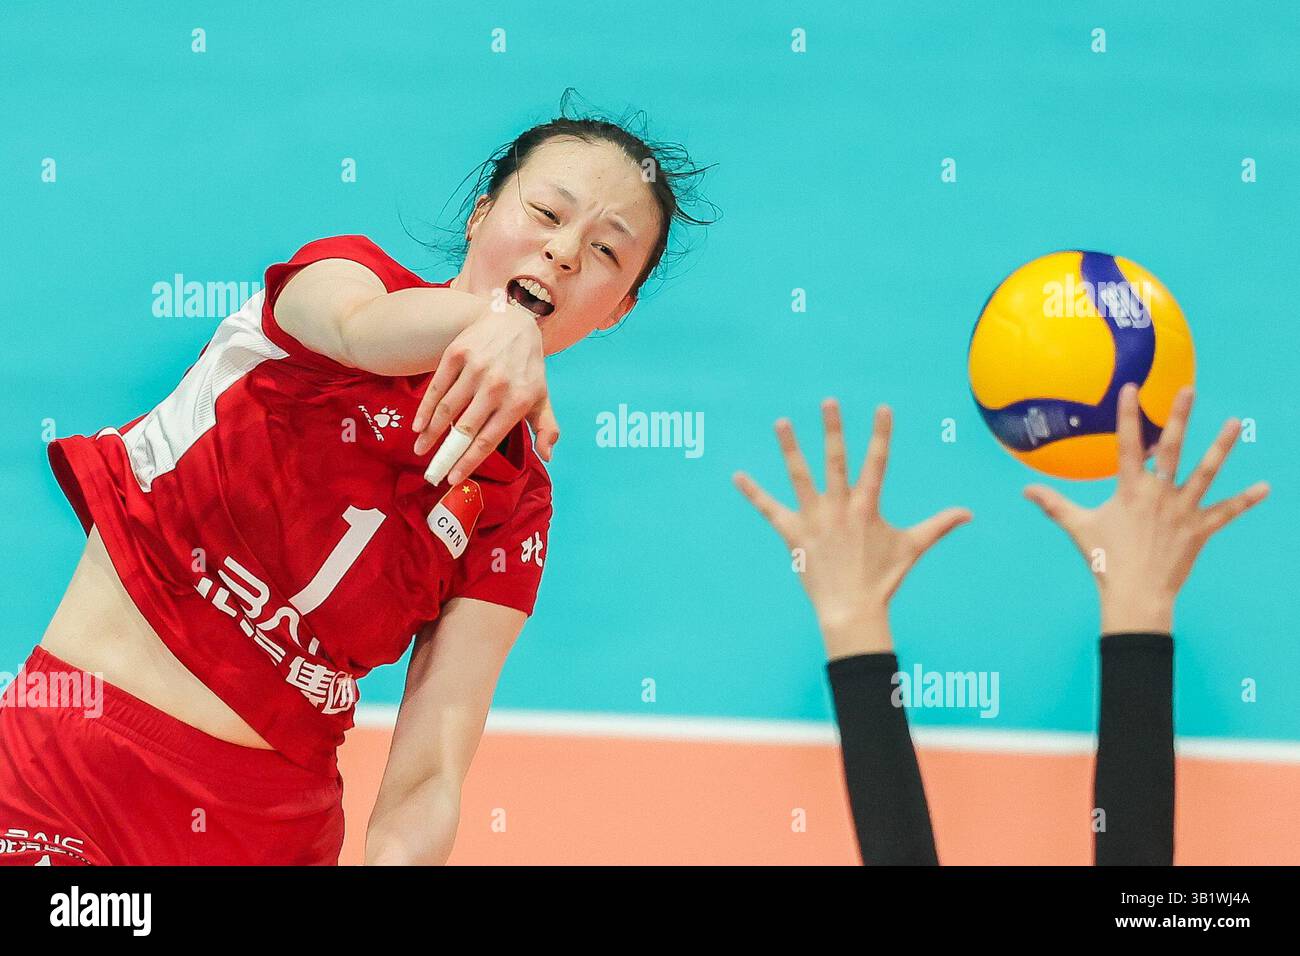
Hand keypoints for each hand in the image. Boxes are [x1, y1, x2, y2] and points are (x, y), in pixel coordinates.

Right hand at [411, 300, 560, 483]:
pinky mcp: (457, 354)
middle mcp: (497, 385)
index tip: (453, 478)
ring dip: (430, 433)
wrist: (512, 322)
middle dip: (445, 453)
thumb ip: (547, 427)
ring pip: (447, 409)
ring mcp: (476, 368)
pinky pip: (437, 387)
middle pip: (464, 429)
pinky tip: (418, 425)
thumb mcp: (541, 396)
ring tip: (421, 449)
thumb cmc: (526, 368)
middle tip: (432, 470)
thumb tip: (547, 456)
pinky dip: (425, 409)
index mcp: (518, 401)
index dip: (468, 462)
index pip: (488, 439)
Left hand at [733, 400, 971, 658]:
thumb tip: (970, 513)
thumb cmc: (883, 579)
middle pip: (835, 460)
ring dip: (790, 448)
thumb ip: (940, 525)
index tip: (882, 407)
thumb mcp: (913, 547)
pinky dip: (752, 492)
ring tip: (781, 421)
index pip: (877, 462)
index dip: (880, 433)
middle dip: (833, 429)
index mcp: (867, 506)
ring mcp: (814, 520)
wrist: (852, 610)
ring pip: (800, 476)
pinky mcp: (793, 535)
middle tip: (828, 401)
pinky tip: (736, 475)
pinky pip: (769, 509)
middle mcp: (839, 508)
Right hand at [1024, 384, 1267, 632]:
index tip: (1131, 388)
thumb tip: (1025, 490)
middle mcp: (1159, 494)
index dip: (1128, 415)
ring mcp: (1182, 510)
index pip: (1128, 444)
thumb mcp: (1078, 528)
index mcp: (1130, 490)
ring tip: (1235, 422)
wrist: (1135, 595)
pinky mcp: (1200, 529)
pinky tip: (1265, 487)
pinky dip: (1246, 500)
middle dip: (1180, 417)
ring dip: (1221, 446)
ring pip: (1206, 472)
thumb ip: (1054, 504)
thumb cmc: (1104, 561)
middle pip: (1172, 448)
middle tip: (1189, 389)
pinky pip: (1227, 512)